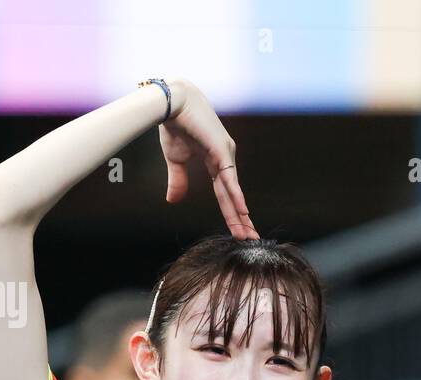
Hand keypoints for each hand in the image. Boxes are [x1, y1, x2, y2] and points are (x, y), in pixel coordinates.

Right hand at [157, 80, 258, 238]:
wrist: (170, 100)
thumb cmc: (174, 124)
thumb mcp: (175, 158)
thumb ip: (178, 180)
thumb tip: (173, 201)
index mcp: (216, 161)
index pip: (225, 193)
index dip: (232, 212)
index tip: (239, 230)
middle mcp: (225, 158)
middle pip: (233, 195)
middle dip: (241, 219)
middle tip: (250, 238)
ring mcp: (225, 153)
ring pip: (233, 190)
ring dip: (240, 213)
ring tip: (248, 232)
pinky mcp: (220, 148)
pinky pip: (229, 177)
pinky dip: (235, 195)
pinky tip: (243, 210)